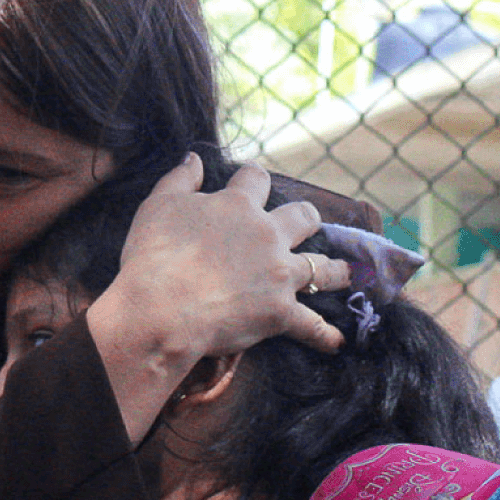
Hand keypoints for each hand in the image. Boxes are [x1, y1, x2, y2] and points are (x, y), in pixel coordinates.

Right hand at [86, 157, 350, 440]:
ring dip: (334, 270)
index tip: (252, 180)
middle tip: (303, 224)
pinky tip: (336, 341)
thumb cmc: (154, 255)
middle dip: (305, 218)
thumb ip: (180, 179)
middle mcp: (267, 235)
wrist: (161, 308)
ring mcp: (279, 273)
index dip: (253, 178)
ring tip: (344, 273)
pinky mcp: (280, 312)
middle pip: (303, 216)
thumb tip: (195, 158)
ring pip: (321, 268)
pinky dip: (324, 335)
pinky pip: (311, 325)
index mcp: (239, 206)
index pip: (256, 179)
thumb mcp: (159, 206)